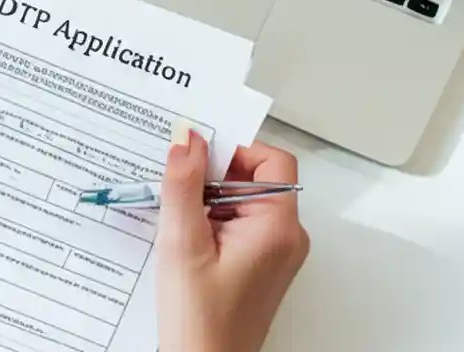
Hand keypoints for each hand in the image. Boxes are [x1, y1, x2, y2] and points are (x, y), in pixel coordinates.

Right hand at [156, 129, 308, 351]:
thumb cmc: (200, 322)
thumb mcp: (182, 244)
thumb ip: (183, 185)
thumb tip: (187, 140)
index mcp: (277, 228)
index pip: (272, 160)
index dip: (235, 150)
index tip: (197, 155)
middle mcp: (285, 237)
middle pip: (256, 178)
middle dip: (214, 176)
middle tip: (178, 189)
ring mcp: (274, 252)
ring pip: (242, 201)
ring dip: (208, 200)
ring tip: (178, 222)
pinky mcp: (259, 263)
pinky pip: (238, 224)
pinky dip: (211, 221)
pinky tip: (184, 238)